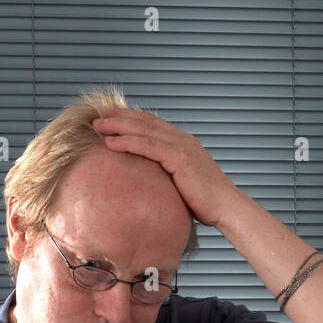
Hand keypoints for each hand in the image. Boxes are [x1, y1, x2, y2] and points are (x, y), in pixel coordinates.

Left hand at [90, 108, 239, 228]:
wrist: (226, 207)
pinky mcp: (179, 158)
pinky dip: (127, 142)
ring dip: (117, 126)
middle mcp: (181, 139)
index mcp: (182, 143)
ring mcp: (181, 146)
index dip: (129, 118)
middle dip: (119, 116)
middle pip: (144, 120)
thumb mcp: (182, 184)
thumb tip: (151, 186)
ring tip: (97, 125)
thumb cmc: (205, 202)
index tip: (108, 118)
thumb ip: (167, 177)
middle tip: (96, 115)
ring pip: (143, 129)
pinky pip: (147, 146)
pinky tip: (110, 143)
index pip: (151, 124)